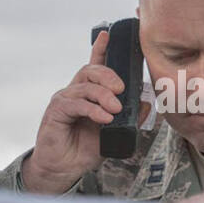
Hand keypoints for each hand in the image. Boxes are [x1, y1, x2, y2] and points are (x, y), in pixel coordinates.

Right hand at [22, 30, 148, 193]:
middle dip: (109, 75)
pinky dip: (92, 109)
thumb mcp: (114, 133)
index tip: (107, 34)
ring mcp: (64, 100)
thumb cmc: (84, 149)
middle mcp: (75, 92)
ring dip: (103, 95)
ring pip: (85, 86)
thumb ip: (129, 118)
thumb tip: (147, 104)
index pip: (94, 65)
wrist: (64, 169)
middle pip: (90, 71)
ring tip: (115, 109)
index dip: (100, 49)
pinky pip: (76, 104)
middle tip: (122, 89)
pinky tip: (104, 118)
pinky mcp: (56, 112)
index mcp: (88, 93)